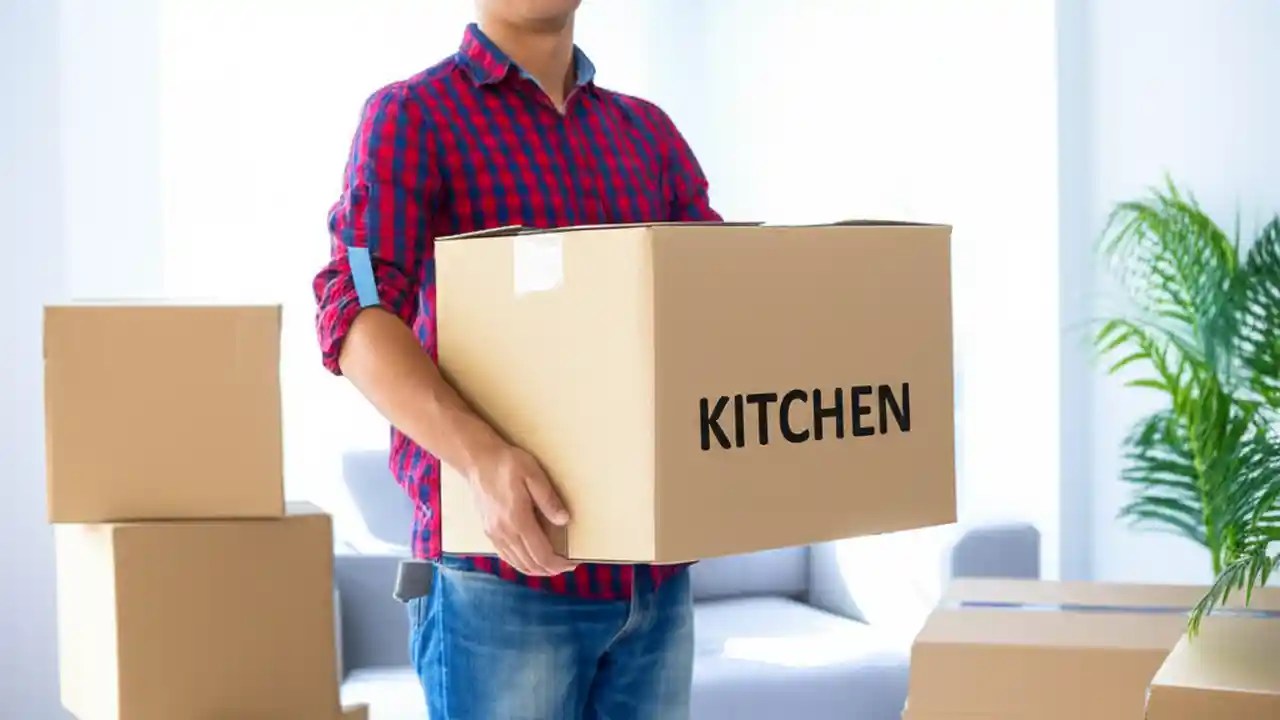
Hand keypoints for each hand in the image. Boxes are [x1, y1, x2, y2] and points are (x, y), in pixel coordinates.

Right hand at [468, 443, 575, 576]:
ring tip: (551, 566)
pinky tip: (529, 560)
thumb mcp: (533, 474)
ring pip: (517, 563)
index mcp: (518, 520)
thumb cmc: (506, 464)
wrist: (476, 460)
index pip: (541, 554)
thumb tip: (564, 520)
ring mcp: (494, 534)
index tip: (572, 564)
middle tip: (566, 566)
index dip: (558, 564)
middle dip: (550, 569)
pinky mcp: (488, 532)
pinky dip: (520, 564)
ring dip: (536, 569)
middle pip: (530, 564)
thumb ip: (549, 499)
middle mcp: (504, 533)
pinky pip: (506, 557)